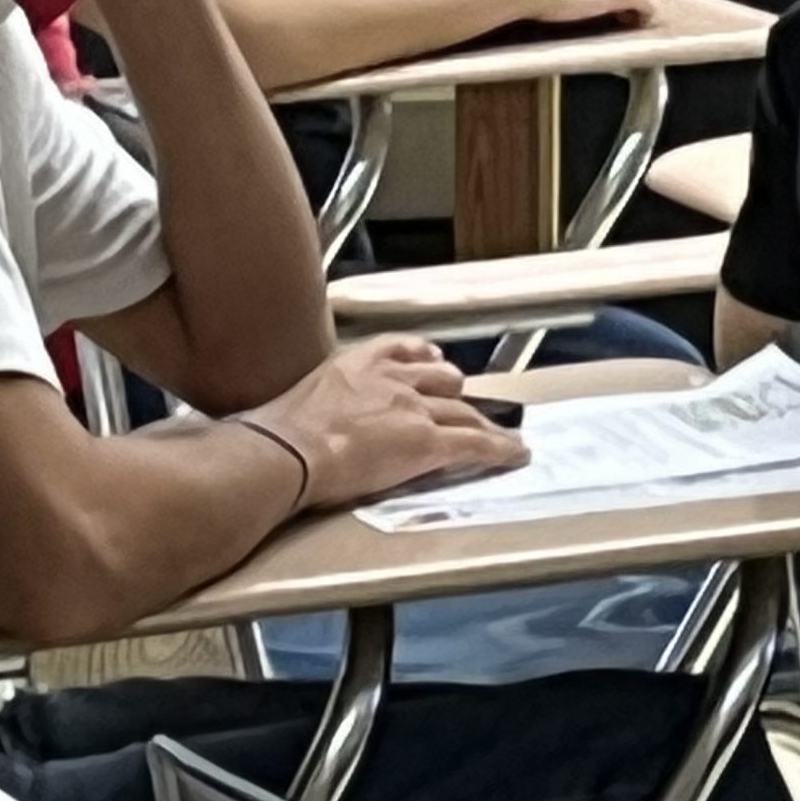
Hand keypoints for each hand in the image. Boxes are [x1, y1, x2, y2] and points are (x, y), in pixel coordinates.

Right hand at [244, 334, 525, 509]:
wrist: (291, 446)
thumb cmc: (283, 430)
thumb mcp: (303, 395)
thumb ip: (322, 400)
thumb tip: (309, 422)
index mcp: (359, 361)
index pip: (402, 349)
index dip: (424, 356)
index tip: (434, 360)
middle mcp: (393, 378)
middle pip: (440, 380)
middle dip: (455, 392)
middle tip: (464, 403)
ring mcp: (414, 408)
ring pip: (462, 411)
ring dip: (482, 421)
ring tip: (498, 430)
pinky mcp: (428, 441)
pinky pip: (474, 442)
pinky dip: (499, 446)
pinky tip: (516, 451)